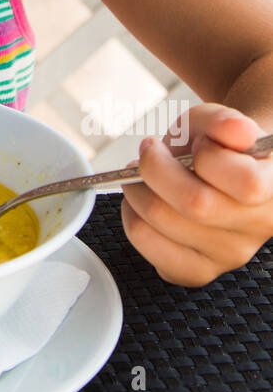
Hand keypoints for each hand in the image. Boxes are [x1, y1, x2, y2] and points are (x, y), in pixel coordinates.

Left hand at [119, 103, 272, 285]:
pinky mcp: (199, 270)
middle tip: (149, 151)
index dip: (210, 156)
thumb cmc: (217, 145)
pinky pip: (150, 249)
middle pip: (196, 205)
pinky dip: (133, 218)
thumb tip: (236, 130)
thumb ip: (224, 121)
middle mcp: (258, 228)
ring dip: (137, 190)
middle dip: (157, 168)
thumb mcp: (217, 120)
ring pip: (162, 224)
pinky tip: (144, 201)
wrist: (215, 170)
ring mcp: (230, 255)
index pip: (246, 183)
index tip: (198, 143)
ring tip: (141, 175)